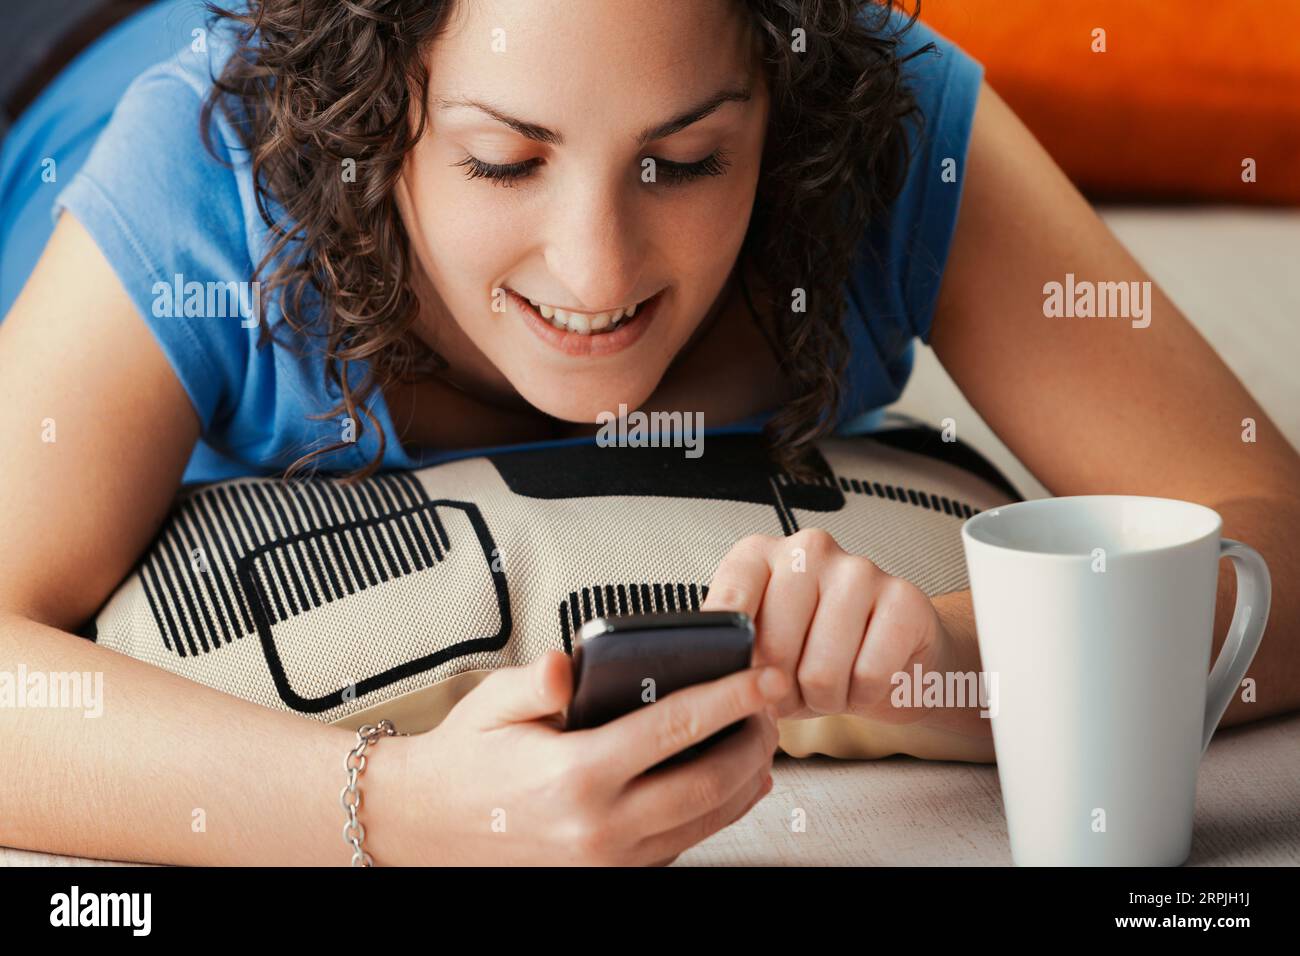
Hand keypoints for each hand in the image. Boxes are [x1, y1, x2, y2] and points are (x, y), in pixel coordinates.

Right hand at [402, 650, 787, 865]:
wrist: (428, 827)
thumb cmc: (466, 758)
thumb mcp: (492, 703)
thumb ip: (536, 681)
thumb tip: (569, 664)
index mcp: (574, 776)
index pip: (674, 730)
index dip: (729, 699)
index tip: (762, 676)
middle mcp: (599, 828)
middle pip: (709, 783)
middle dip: (753, 741)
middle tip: (772, 705)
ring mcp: (609, 862)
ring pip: (707, 822)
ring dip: (747, 779)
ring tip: (761, 737)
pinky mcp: (613, 877)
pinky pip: (684, 844)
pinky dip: (718, 811)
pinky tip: (731, 779)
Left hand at [701, 528, 955, 722]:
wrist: (894, 660)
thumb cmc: (817, 654)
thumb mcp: (762, 650)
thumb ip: (733, 650)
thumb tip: (712, 676)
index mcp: (761, 554)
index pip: (730, 601)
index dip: (732, 655)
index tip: (739, 677)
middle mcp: (808, 549)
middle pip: (774, 646)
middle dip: (783, 691)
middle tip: (796, 690)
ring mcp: (859, 569)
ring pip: (821, 670)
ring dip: (825, 699)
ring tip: (833, 686)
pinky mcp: (904, 598)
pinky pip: (869, 676)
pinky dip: (865, 696)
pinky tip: (867, 679)